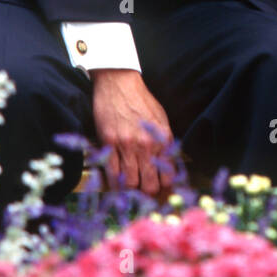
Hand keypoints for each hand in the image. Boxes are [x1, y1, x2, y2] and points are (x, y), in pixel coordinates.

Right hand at [90, 69, 173, 195]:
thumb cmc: (141, 100)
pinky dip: (114, 183)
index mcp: (163, 139)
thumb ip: (164, 142)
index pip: (168, 177)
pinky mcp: (109, 142)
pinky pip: (112, 173)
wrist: (119, 83)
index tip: (158, 189)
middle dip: (146, 193)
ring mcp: (127, 145)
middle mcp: (147, 144)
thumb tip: (166, 166)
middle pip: (149, 185)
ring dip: (130, 189)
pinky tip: (116, 185)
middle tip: (142, 192)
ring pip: (130, 183)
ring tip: (129, 188)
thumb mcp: (161, 119)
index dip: (163, 187)